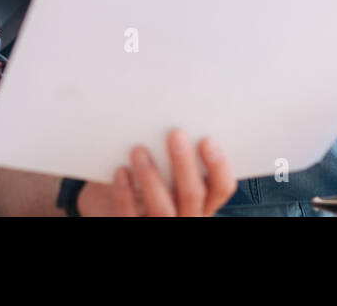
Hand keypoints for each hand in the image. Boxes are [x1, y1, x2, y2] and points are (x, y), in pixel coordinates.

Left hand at [76, 129, 235, 215]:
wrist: (114, 206)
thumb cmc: (152, 176)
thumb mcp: (170, 169)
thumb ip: (177, 151)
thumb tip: (174, 110)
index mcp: (204, 200)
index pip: (222, 187)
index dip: (218, 165)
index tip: (207, 139)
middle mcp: (188, 216)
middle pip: (192, 194)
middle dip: (184, 163)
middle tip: (175, 133)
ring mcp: (162, 225)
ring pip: (162, 208)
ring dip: (151, 177)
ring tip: (138, 149)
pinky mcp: (134, 227)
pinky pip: (130, 215)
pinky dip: (125, 194)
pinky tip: (120, 171)